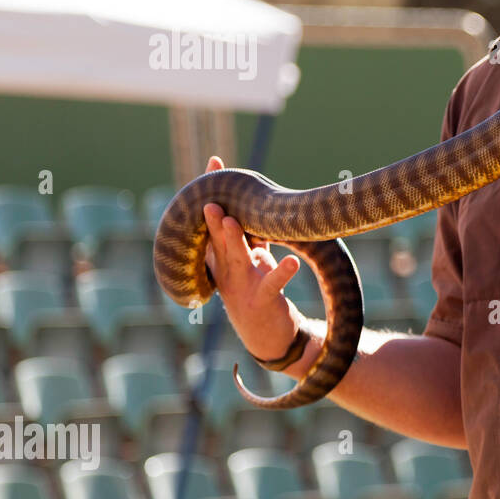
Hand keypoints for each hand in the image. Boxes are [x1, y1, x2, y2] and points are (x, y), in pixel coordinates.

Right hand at [200, 155, 307, 363]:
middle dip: (212, 221)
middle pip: (217, 241)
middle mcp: (226, 269)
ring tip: (233, 222)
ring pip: (237, 259)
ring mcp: (241, 286)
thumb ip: (245, 233)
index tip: (214, 164)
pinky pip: (272, 283)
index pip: (214, 222)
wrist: (267, 334)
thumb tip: (241, 202)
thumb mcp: (248, 259)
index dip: (212, 194)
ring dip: (234, 241)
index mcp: (221, 256)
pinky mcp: (262, 300)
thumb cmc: (256, 290)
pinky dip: (280, 272)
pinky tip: (290, 262)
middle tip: (208, 200)